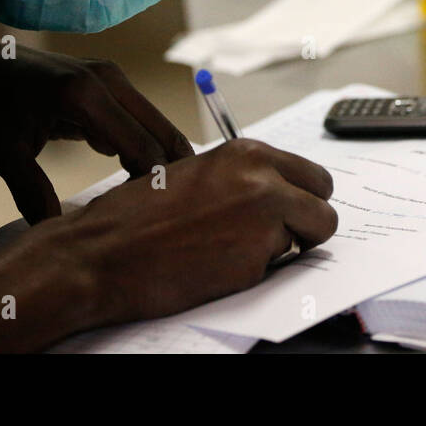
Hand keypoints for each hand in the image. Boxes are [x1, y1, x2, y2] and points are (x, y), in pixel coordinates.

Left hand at [0, 43, 194, 222]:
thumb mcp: (3, 150)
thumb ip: (32, 190)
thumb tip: (54, 233)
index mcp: (83, 95)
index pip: (140, 145)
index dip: (154, 181)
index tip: (159, 214)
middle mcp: (108, 80)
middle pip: (161, 130)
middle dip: (170, 169)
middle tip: (169, 210)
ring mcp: (112, 77)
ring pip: (154, 124)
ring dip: (157, 157)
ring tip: (153, 199)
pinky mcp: (109, 82)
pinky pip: (138, 119)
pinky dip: (141, 146)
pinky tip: (132, 177)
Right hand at [67, 138, 338, 323]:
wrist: (100, 254)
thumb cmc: (136, 217)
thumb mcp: (195, 173)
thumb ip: (240, 176)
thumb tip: (278, 189)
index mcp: (247, 153)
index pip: (312, 174)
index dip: (302, 198)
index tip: (290, 211)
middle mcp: (263, 179)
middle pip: (325, 202)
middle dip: (309, 222)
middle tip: (280, 237)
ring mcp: (263, 218)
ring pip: (312, 236)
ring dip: (286, 248)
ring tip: (235, 251)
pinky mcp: (255, 259)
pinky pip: (278, 268)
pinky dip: (255, 272)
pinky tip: (216, 267)